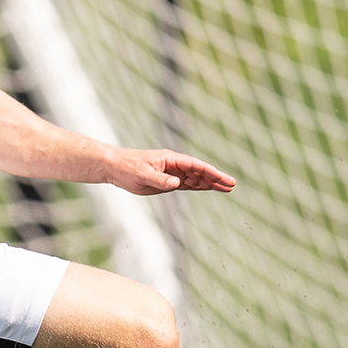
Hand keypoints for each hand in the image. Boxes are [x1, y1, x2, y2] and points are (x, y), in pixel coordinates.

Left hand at [104, 148, 237, 195]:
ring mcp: (172, 173)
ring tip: (227, 188)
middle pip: (199, 172)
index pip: (195, 166)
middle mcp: (174, 165)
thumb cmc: (127, 168)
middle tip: (232, 184)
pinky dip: (199, 187)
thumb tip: (177, 183)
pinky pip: (187, 184)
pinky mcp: (167, 182)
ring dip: (210, 183)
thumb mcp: (143, 174)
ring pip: (195, 179)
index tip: (222, 178)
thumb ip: (160, 180)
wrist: (115, 168)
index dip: (210, 172)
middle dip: (216, 178)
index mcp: (171, 159)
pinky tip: (210, 188)